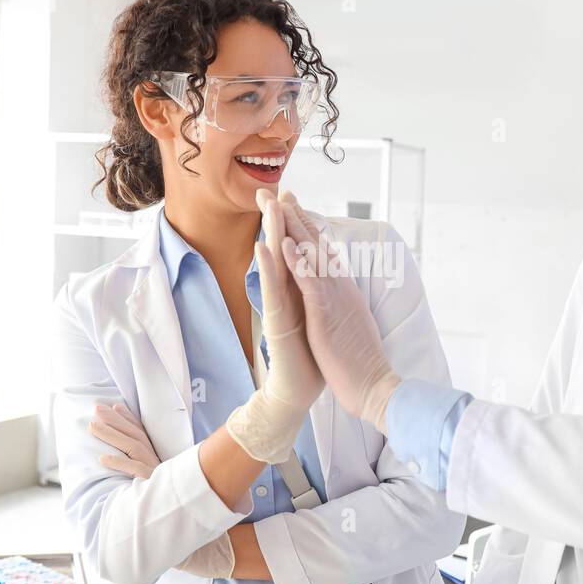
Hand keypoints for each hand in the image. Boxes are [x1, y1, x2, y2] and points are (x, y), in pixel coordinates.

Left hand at [88, 402, 236, 577]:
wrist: (198, 509)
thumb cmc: (182, 496)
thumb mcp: (169, 477)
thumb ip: (157, 468)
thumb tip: (149, 465)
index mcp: (160, 457)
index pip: (143, 433)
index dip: (129, 419)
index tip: (115, 407)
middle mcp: (158, 460)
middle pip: (134, 436)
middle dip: (115, 421)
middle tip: (96, 407)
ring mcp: (155, 470)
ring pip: (131, 447)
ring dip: (111, 435)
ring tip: (92, 426)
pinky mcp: (153, 483)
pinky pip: (133, 471)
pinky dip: (118, 464)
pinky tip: (102, 459)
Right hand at [224, 189, 324, 462]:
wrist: (300, 392)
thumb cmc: (312, 358)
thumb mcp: (317, 318)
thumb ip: (312, 294)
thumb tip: (316, 275)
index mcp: (301, 292)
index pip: (296, 252)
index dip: (293, 224)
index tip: (290, 196)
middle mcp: (287, 296)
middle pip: (282, 251)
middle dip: (276, 219)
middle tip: (266, 190)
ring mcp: (280, 307)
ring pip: (276, 263)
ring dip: (272, 232)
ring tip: (267, 205)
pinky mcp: (278, 323)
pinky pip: (274, 290)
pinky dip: (270, 267)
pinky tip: (264, 247)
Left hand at [276, 191, 400, 433]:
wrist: (375, 387)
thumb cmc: (361, 362)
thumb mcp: (351, 324)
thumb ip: (345, 303)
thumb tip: (341, 292)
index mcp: (344, 290)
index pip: (323, 252)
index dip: (307, 228)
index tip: (292, 207)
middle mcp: (341, 287)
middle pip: (316, 244)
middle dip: (296, 216)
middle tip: (278, 191)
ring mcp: (335, 298)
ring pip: (312, 255)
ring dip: (294, 227)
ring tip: (278, 203)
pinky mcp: (328, 314)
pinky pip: (310, 283)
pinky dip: (298, 262)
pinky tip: (285, 244)